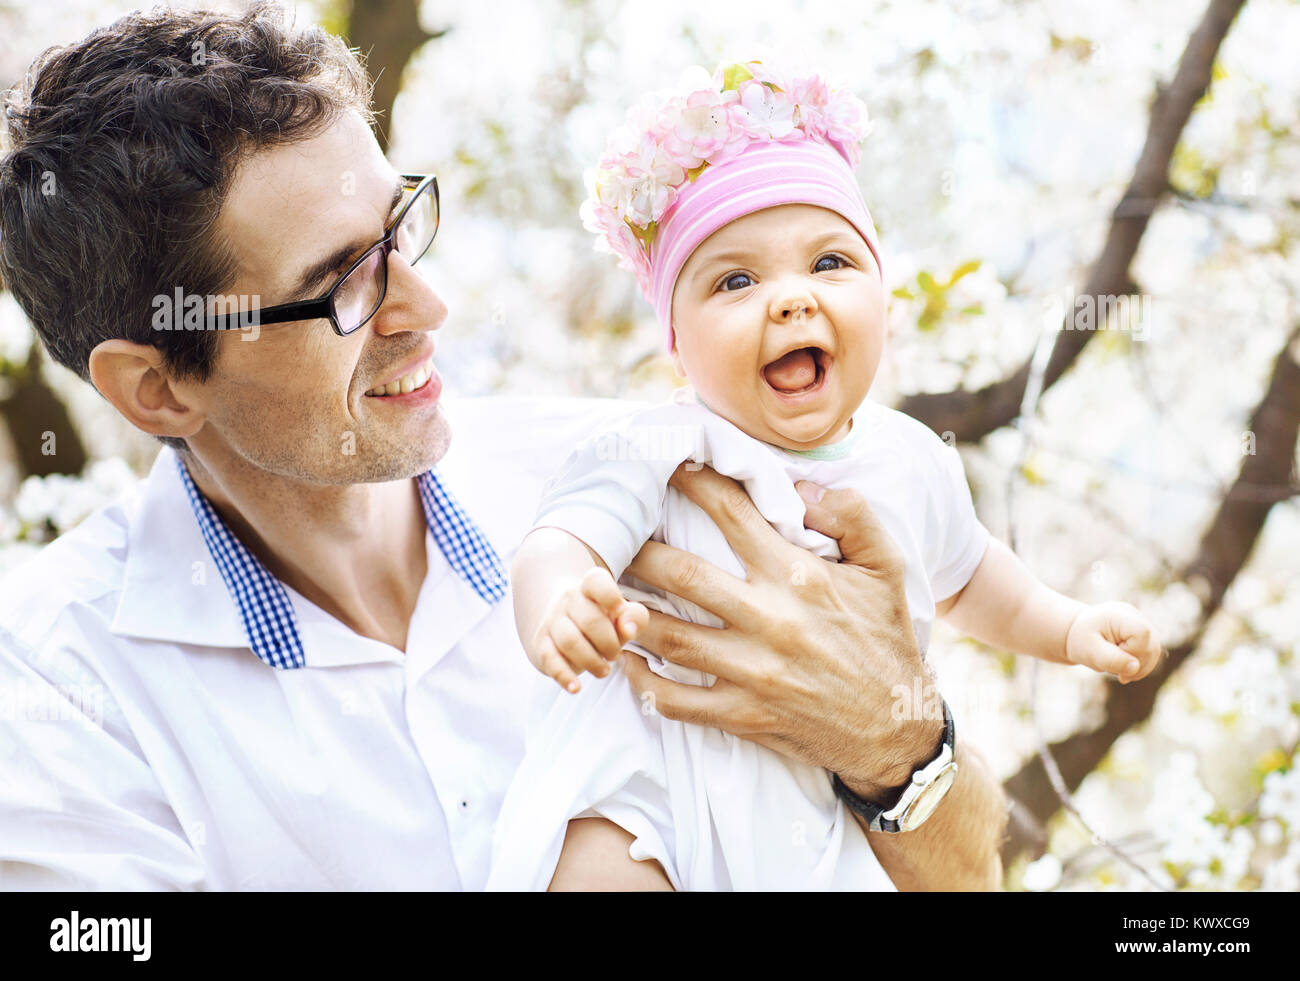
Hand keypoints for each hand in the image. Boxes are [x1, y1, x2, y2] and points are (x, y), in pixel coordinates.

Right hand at [531, 567, 647, 692]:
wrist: (561, 619)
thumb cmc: (601, 618)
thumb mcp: (622, 615)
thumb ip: (634, 617)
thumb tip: (628, 628)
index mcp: (591, 587)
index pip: (596, 581)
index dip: (609, 596)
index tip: (620, 610)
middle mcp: (569, 599)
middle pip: (589, 620)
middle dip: (608, 643)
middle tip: (615, 656)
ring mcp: (552, 621)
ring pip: (569, 641)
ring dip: (591, 661)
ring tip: (603, 670)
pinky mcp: (541, 643)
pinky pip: (550, 660)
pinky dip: (564, 676)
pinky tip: (576, 688)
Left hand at [620, 464, 942, 803]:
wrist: (897, 729)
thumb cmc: (886, 640)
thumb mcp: (888, 569)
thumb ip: (852, 516)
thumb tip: (804, 486)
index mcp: (798, 577)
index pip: (734, 516)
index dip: (696, 484)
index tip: (667, 466)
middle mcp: (769, 621)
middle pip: (683, 575)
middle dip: (639, 548)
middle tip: (611, 530)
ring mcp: (752, 672)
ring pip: (669, 637)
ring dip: (627, 611)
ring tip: (599, 591)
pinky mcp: (743, 714)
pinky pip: (677, 700)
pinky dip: (642, 682)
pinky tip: (622, 660)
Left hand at [1065, 601, 1162, 682]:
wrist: (1077, 634)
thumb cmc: (1082, 641)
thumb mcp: (1090, 651)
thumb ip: (1111, 660)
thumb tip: (1135, 667)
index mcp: (1119, 614)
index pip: (1142, 633)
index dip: (1134, 651)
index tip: (1114, 656)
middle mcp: (1135, 615)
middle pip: (1152, 644)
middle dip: (1137, 664)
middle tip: (1118, 673)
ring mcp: (1141, 624)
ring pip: (1154, 651)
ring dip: (1140, 667)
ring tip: (1121, 673)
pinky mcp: (1143, 634)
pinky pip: (1151, 654)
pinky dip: (1140, 666)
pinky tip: (1125, 670)